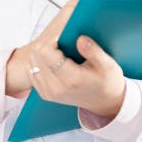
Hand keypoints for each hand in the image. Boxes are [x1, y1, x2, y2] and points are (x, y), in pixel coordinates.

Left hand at [6, 0, 126, 119]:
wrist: (105, 103)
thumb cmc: (108, 81)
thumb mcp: (109, 65)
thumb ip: (94, 51)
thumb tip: (80, 39)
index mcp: (71, 79)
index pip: (46, 52)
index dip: (52, 40)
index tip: (64, 38)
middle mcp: (56, 87)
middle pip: (36, 55)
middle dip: (47, 44)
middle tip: (62, 43)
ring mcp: (49, 92)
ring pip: (32, 62)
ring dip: (42, 53)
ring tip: (59, 52)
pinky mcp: (45, 94)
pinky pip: (32, 71)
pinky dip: (40, 63)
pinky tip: (53, 61)